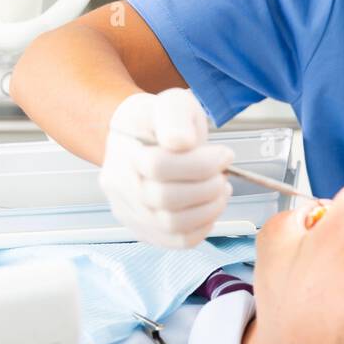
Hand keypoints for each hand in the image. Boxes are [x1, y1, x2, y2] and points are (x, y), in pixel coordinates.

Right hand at [100, 88, 233, 247]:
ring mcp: (129, 212)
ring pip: (172, 225)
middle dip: (207, 187)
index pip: (159, 167)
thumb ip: (174, 115)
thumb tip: (181, 141)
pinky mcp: (144, 230)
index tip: (224, 154)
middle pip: (166, 199)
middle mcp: (119, 186)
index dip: (201, 163)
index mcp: (124, 151)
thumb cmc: (158, 121)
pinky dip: (202, 227)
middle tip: (222, 174)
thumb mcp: (171, 102)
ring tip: (219, 190)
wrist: (140, 137)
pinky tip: (208, 207)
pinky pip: (177, 241)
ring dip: (208, 209)